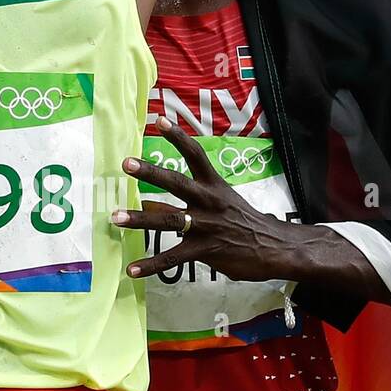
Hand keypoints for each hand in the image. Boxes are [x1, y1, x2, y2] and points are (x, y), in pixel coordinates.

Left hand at [112, 118, 297, 281]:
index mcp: (214, 186)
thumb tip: (152, 202)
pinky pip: (173, 258)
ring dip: (140, 219)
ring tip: (116, 218)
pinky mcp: (206, 250)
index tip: (158, 119)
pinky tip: (132, 270)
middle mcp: (208, 201)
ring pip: (169, 220)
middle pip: (176, 182)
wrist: (275, 248)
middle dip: (150, 172)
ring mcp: (206, 226)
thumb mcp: (223, 203)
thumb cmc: (246, 224)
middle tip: (126, 163)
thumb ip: (190, 201)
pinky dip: (151, 265)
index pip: (195, 155)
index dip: (178, 136)